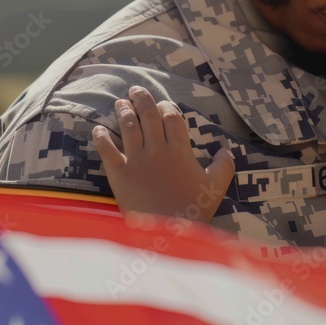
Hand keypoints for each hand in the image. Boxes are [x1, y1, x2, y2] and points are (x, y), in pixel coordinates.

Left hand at [92, 86, 234, 222]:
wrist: (169, 234)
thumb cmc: (194, 211)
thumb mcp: (216, 187)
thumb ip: (224, 165)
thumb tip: (227, 149)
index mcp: (179, 150)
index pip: (172, 116)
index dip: (167, 105)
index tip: (163, 103)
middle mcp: (156, 150)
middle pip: (148, 115)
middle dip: (141, 99)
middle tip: (135, 90)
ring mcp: (136, 160)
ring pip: (128, 126)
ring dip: (123, 111)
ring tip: (120, 103)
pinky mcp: (118, 174)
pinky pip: (106, 149)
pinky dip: (101, 136)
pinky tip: (98, 128)